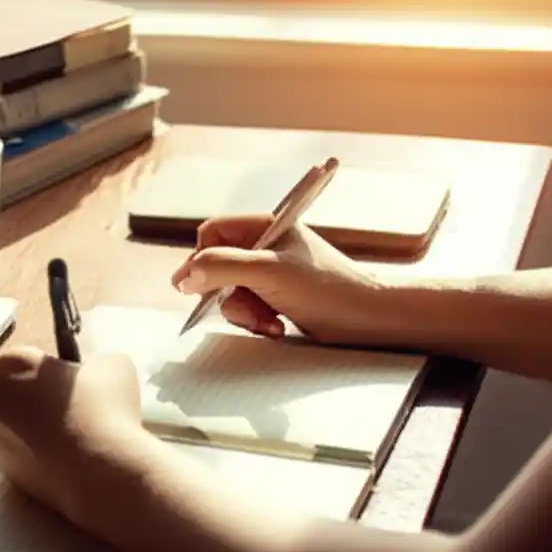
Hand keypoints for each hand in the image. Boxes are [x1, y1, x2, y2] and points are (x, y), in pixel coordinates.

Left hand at [0, 346, 159, 528]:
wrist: (98, 470)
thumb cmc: (104, 410)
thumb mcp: (114, 366)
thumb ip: (93, 365)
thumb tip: (93, 374)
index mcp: (11, 362)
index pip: (28, 359)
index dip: (52, 372)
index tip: (71, 386)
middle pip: (10, 390)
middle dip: (33, 397)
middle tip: (68, 411)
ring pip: (8, 422)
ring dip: (29, 425)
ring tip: (66, 437)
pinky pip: (13, 451)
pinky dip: (29, 451)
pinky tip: (58, 456)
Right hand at [170, 215, 386, 343]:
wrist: (366, 320)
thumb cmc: (327, 288)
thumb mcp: (270, 273)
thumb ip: (223, 267)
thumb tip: (185, 276)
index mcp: (266, 225)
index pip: (212, 234)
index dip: (201, 260)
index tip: (195, 287)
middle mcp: (266, 245)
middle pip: (217, 267)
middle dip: (227, 294)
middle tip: (246, 307)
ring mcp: (271, 272)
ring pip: (230, 292)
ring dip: (243, 312)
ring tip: (268, 322)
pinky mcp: (277, 296)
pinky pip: (247, 308)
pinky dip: (256, 321)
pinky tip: (276, 327)